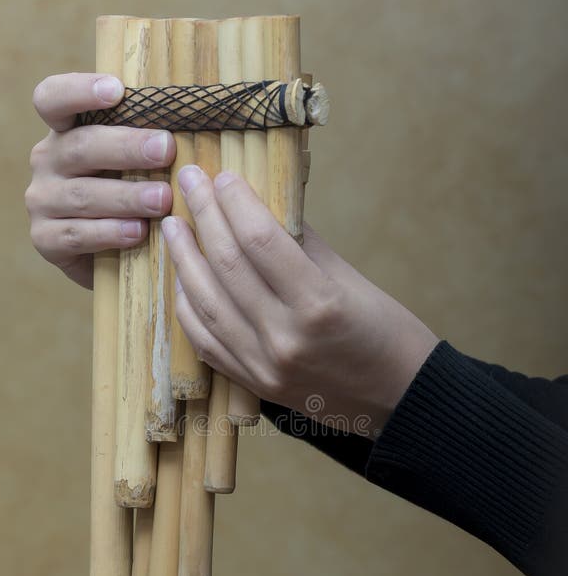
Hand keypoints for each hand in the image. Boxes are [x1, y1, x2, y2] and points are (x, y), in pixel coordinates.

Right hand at [26, 72, 174, 287]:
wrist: (109, 260)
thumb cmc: (128, 199)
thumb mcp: (133, 165)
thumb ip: (146, 143)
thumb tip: (195, 123)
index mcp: (64, 131)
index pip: (53, 98)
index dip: (79, 90)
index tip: (116, 90)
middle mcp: (47, 161)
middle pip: (80, 146)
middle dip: (126, 147)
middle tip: (166, 150)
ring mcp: (41, 201)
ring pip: (82, 195)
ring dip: (126, 196)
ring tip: (162, 199)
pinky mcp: (45, 239)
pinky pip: (77, 235)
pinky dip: (110, 233)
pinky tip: (138, 232)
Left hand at [162, 166, 437, 433]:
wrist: (400, 401)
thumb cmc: (388, 333)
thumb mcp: (352, 280)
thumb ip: (302, 244)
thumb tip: (260, 205)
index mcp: (319, 305)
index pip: (259, 240)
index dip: (235, 202)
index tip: (222, 175)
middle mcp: (285, 338)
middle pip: (227, 266)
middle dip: (204, 217)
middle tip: (190, 182)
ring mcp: (264, 367)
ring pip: (206, 305)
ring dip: (184, 261)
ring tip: (174, 227)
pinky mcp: (255, 385)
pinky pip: (207, 343)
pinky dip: (189, 308)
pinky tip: (182, 280)